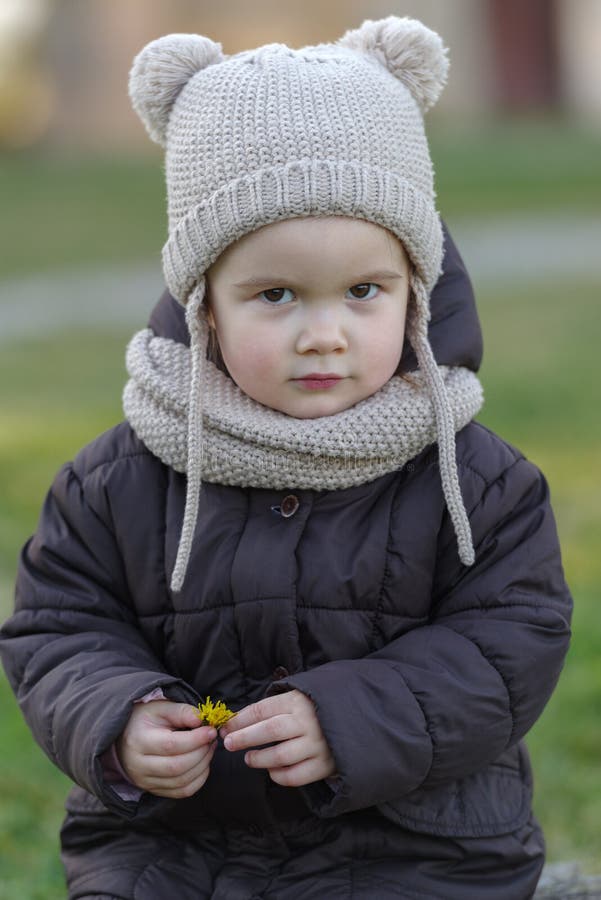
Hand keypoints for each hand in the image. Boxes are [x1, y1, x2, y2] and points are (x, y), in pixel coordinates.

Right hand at [116, 700, 216, 798]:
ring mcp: (145, 781)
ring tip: (209, 748)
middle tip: (211, 740)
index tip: (211, 730)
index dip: (196, 739)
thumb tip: (201, 720)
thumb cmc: (145, 719)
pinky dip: (198, 780)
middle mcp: (139, 765)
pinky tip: (203, 764)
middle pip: (177, 767)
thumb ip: (181, 711)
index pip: (171, 745)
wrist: (125, 737)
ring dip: (202, 766)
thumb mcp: (160, 707)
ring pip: (181, 782)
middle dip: (201, 753)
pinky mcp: (154, 790)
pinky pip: (181, 792)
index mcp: (138, 741)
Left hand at [219, 690, 335, 786]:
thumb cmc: (313, 710)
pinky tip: (271, 770)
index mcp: (298, 702)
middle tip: (228, 744)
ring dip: (259, 759)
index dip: (240, 720)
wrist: (352, 721)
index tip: (226, 727)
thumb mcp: (295, 699)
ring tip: (248, 758)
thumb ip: (270, 708)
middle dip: (244, 738)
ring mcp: (317, 745)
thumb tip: (235, 721)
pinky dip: (278, 775)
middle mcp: (308, 722)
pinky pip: (295, 776)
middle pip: (270, 731)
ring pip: (280, 756)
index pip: (263, 710)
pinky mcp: (323, 765)